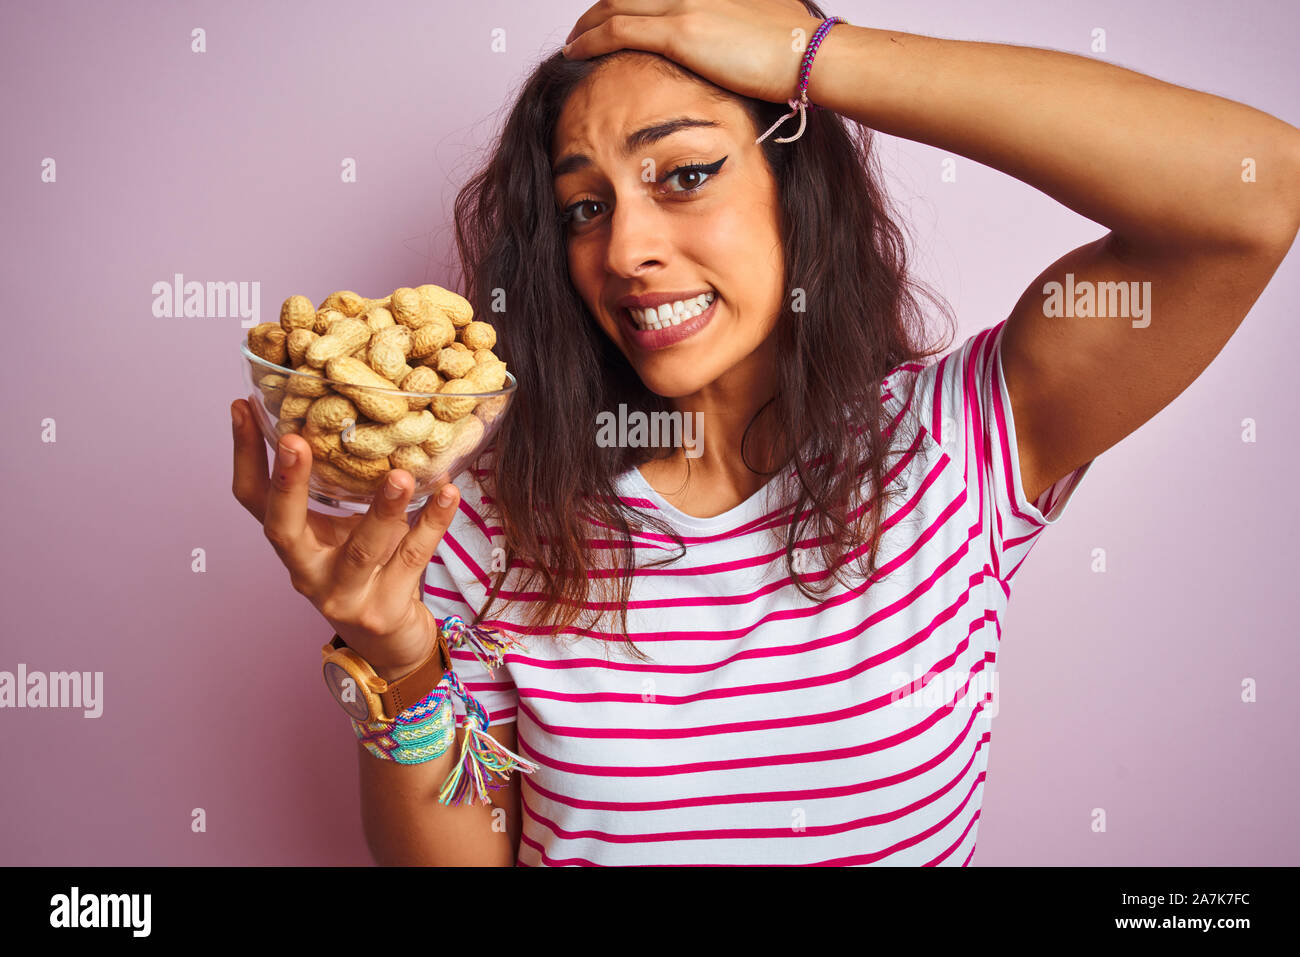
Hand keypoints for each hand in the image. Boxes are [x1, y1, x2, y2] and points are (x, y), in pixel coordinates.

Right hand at [230, 398, 460, 681]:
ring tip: (400, 476)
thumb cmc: (368, 570)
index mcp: (293, 545)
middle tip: (294, 442)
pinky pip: (413, 558)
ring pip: (361, 550)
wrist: (391, 640)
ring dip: (382, 510)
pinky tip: (448, 494)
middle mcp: (307, 571)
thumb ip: (342, 486)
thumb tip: (355, 411)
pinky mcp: (384, 609)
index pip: (252, 500)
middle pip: (283, 529)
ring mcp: (345, 595)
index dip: (245, 456)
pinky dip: (433, 524)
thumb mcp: (345, 527)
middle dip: (288, 485)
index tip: (243, 407)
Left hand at [562, 0, 822, 105]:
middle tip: (583, 29)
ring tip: (573, 42)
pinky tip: (575, 50)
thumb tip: (730, 46)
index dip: (626, 0)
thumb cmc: (798, 51)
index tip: (612, 14)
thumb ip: (737, 26)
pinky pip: (618, 30)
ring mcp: (684, 3)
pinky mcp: (680, 32)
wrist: (813, 56)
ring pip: (615, 4)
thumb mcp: (763, 23)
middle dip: (599, 8)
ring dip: (587, 23)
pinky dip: (590, 39)